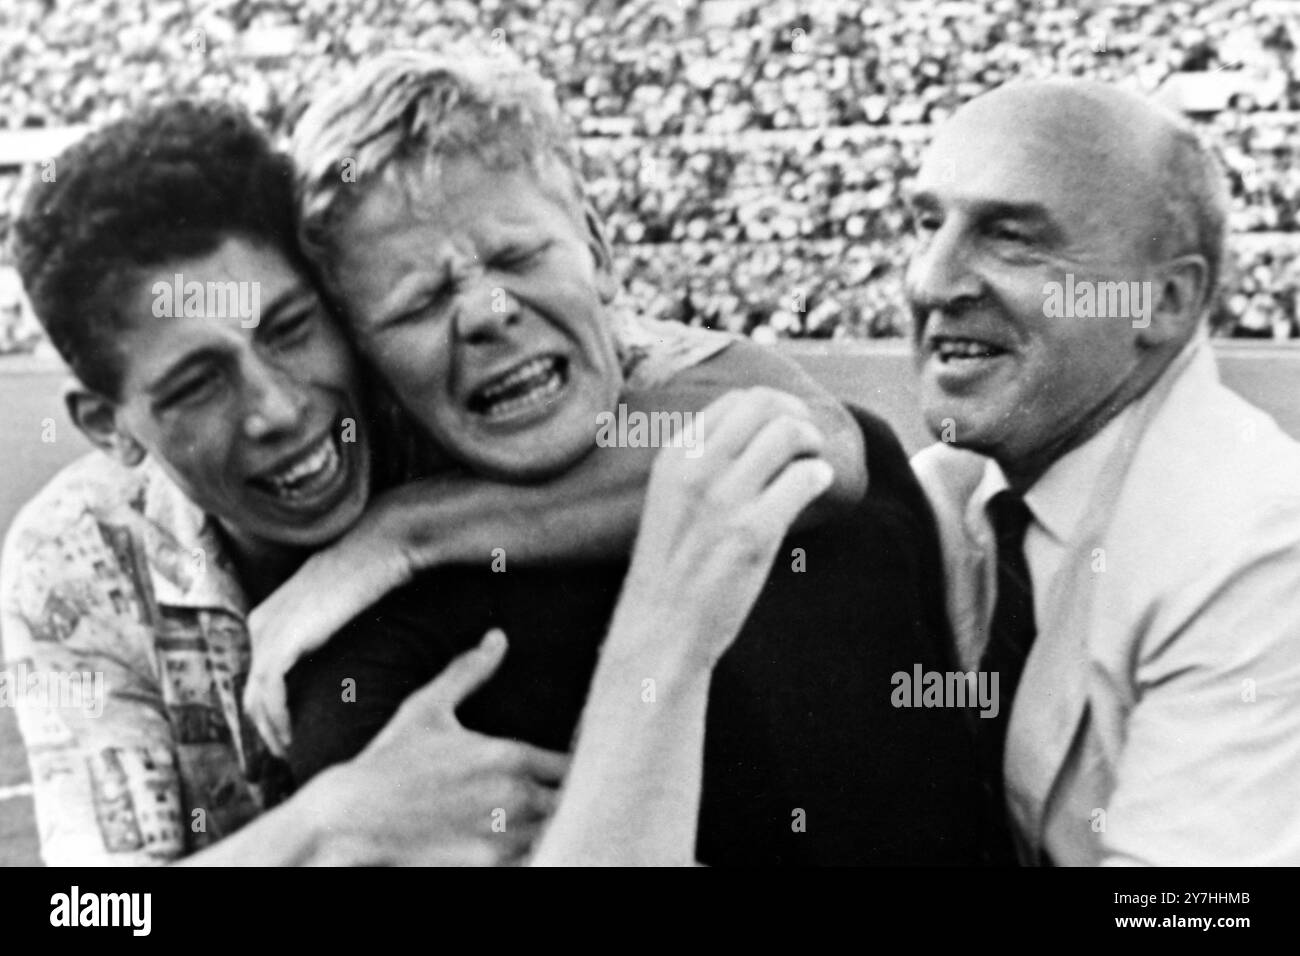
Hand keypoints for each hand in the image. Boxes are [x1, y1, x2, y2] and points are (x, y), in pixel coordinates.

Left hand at [243, 481, 445, 755]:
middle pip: (252, 686)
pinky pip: (267, 695)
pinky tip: (292, 739)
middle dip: (266, 723)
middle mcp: (262, 622)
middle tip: (288, 752)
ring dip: (269, 730)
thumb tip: (348, 641)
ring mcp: (268, 632)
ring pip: (254, 696)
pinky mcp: (281, 643)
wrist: (381, 544)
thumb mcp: (343, 599)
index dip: (271, 703)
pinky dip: (275, 722)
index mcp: (271, 612)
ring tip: (290, 752)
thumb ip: (331, 621)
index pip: (260, 669)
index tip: (293, 729)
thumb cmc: (373, 568)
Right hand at [312, 629, 568, 865]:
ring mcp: (502, 837)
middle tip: (565, 789)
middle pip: (573, 799)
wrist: (351, 817)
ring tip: (548, 814)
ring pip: (559, 831)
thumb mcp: (427, 707)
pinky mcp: (488, 865)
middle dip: (572, 794)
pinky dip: (539, 848)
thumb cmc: (389, 759)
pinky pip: (536, 858)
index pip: (573, 762)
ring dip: (557, 822)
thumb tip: (498, 637)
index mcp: (506, 756)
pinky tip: (527, 839)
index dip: (580, 762)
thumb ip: (469, 671)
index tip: (573, 761)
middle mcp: (513, 797)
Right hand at [609, 386, 835, 670]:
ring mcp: (725, 499)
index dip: (772, 406)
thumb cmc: (671, 565)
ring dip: (813, 443)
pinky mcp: (753, 532)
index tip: (785, 425)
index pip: (735, 400)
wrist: (661, 626)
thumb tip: (759, 431)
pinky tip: (817, 487)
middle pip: (765, 404)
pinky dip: (820, 476)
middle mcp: (697, 469)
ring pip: (789, 432)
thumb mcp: (670, 497)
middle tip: (808, 440)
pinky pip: (806, 477)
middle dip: (797, 416)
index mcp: (675, 456)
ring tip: (813, 463)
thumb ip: (703, 462)